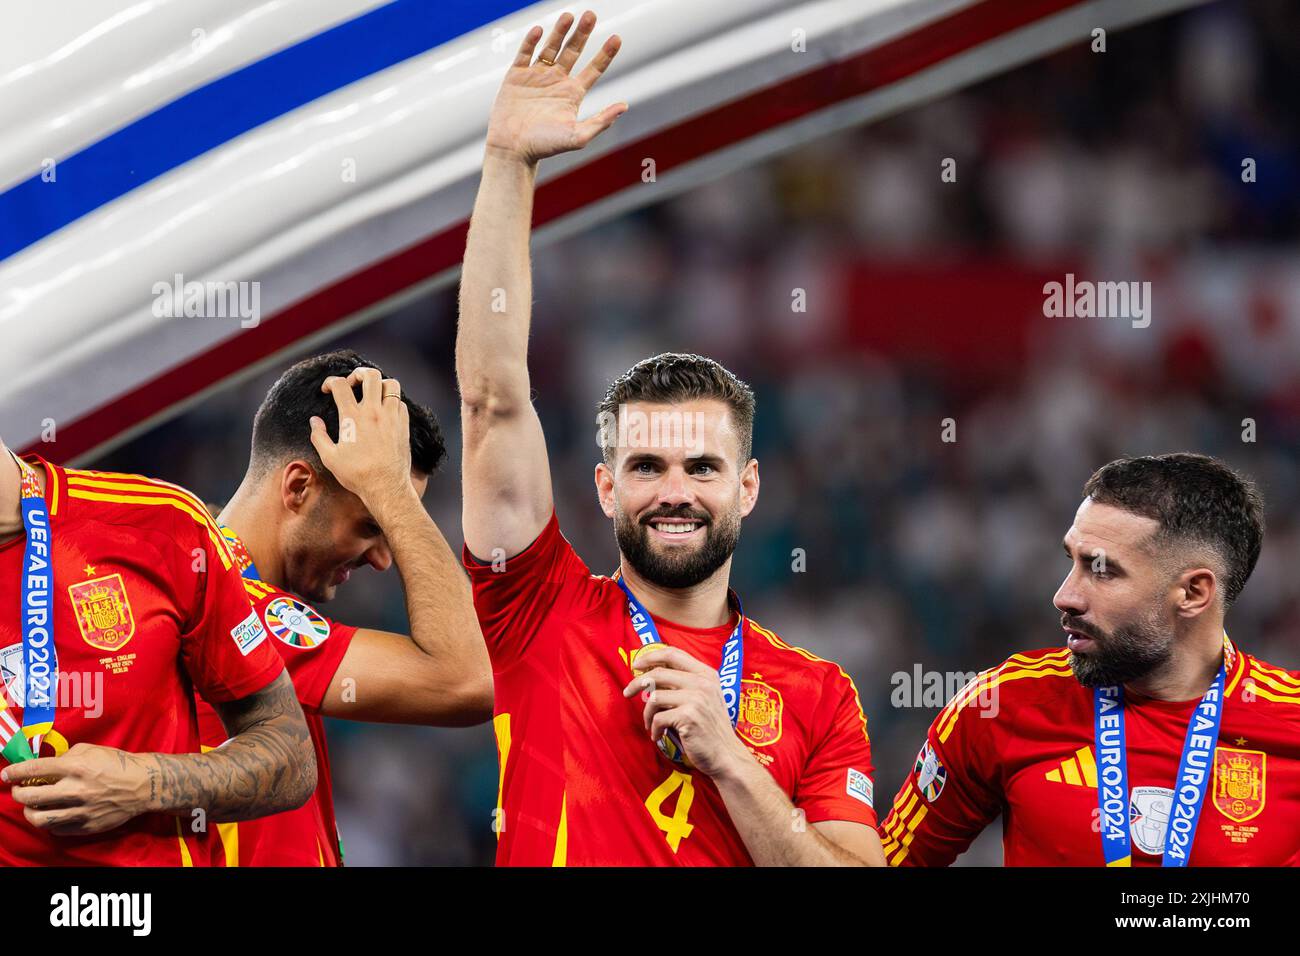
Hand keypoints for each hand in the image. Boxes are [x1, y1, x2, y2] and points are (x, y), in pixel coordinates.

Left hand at [2, 743, 149, 834]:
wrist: (143, 785)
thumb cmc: (118, 764)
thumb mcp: (93, 750)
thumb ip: (67, 755)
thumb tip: (48, 765)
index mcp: (76, 767)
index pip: (34, 770)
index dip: (15, 772)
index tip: (7, 775)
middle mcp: (75, 789)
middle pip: (30, 797)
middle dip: (18, 793)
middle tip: (19, 790)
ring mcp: (80, 810)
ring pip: (39, 818)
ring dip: (29, 812)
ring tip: (32, 807)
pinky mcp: (86, 826)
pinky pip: (57, 829)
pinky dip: (50, 822)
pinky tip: (53, 814)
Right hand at [310, 367, 413, 511]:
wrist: (386, 487)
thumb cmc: (356, 474)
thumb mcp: (330, 458)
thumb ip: (319, 436)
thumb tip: (314, 421)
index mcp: (352, 417)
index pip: (341, 385)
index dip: (331, 382)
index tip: (328, 389)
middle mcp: (373, 412)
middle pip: (370, 376)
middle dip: (358, 373)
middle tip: (352, 383)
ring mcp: (391, 417)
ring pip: (391, 384)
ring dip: (379, 384)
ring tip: (371, 393)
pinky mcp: (403, 425)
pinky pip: (401, 402)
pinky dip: (392, 400)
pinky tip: (384, 410)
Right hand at [485, 10, 626, 164]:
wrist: (512, 150)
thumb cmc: (545, 147)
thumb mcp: (578, 137)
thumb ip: (601, 121)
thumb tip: (624, 106)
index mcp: (572, 94)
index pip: (594, 69)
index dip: (605, 54)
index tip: (617, 38)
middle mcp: (556, 81)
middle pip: (573, 51)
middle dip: (582, 33)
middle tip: (591, 14)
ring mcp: (536, 76)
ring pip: (551, 48)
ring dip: (559, 31)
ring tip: (569, 16)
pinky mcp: (516, 76)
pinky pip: (525, 53)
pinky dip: (531, 41)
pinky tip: (539, 30)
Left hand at [622, 645, 750, 778]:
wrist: (726, 755)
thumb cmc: (710, 728)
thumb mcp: (704, 697)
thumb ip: (684, 683)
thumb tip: (650, 675)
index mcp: (706, 673)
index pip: (673, 653)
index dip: (650, 656)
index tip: (636, 664)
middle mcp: (702, 682)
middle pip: (658, 673)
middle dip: (637, 682)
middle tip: (627, 692)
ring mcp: (696, 699)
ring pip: (655, 697)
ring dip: (646, 713)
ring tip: (650, 724)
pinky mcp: (689, 716)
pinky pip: (658, 718)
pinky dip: (654, 728)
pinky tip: (658, 736)